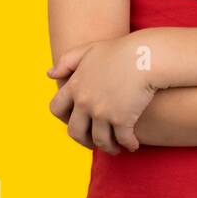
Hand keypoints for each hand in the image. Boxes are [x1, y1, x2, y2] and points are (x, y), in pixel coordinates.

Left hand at [47, 34, 158, 154]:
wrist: (146, 56)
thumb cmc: (122, 50)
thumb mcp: (90, 50)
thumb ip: (67, 61)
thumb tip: (50, 74)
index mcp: (75, 86)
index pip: (56, 109)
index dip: (64, 118)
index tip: (76, 120)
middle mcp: (85, 102)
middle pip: (75, 132)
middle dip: (84, 141)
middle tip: (94, 142)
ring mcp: (102, 113)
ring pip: (100, 141)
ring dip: (108, 147)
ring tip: (116, 147)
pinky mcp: (122, 120)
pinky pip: (123, 140)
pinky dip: (128, 145)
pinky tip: (133, 144)